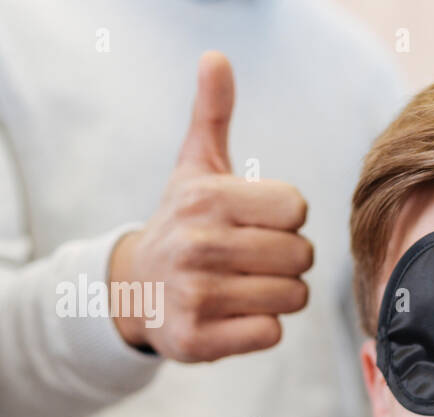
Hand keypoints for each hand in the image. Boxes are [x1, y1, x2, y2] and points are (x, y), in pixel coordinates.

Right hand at [109, 51, 312, 360]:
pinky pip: (271, 333)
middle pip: (301, 255)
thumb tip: (216, 57)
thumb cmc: (182, 223)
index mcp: (206, 198)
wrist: (132, 290)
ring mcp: (195, 296)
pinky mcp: (197, 341)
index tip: (254, 221)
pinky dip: (260, 328)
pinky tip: (232, 315)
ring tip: (241, 286)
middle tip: (250, 259)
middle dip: (286, 259)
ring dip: (277, 295)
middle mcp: (197, 246)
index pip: (297, 208)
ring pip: (292, 297)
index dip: (285, 218)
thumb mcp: (194, 168)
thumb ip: (211, 114)